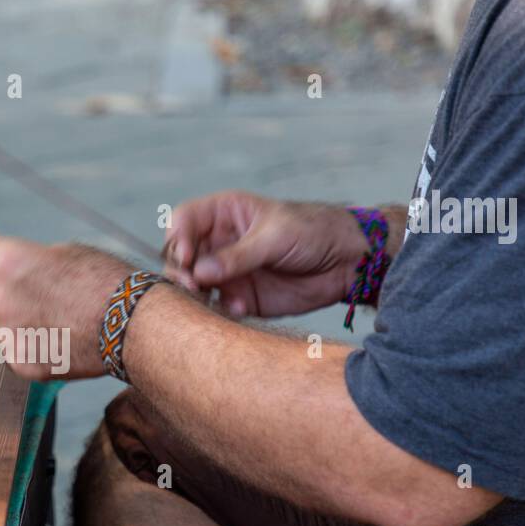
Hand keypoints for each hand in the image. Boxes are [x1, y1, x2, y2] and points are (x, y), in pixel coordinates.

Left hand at [0, 226, 131, 379]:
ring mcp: (7, 335)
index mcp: (8, 261)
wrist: (134, 326)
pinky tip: (49, 335)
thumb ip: (24, 260)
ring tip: (30, 310)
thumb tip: (5, 266)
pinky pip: (6, 347)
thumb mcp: (63, 253)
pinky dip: (21, 341)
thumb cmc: (106, 282)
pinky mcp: (21, 364)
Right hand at [164, 191, 369, 317]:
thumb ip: (238, 255)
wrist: (346, 261)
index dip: (179, 239)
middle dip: (182, 272)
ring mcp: (226, 272)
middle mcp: (218, 244)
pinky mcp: (239, 298)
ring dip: (196, 296)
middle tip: (194, 287)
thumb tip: (200, 272)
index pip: (184, 222)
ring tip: (211, 301)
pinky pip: (217, 307)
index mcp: (223, 214)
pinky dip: (221, 311)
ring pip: (193, 286)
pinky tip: (239, 309)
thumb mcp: (275, 236)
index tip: (188, 258)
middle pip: (181, 257)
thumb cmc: (313, 231)